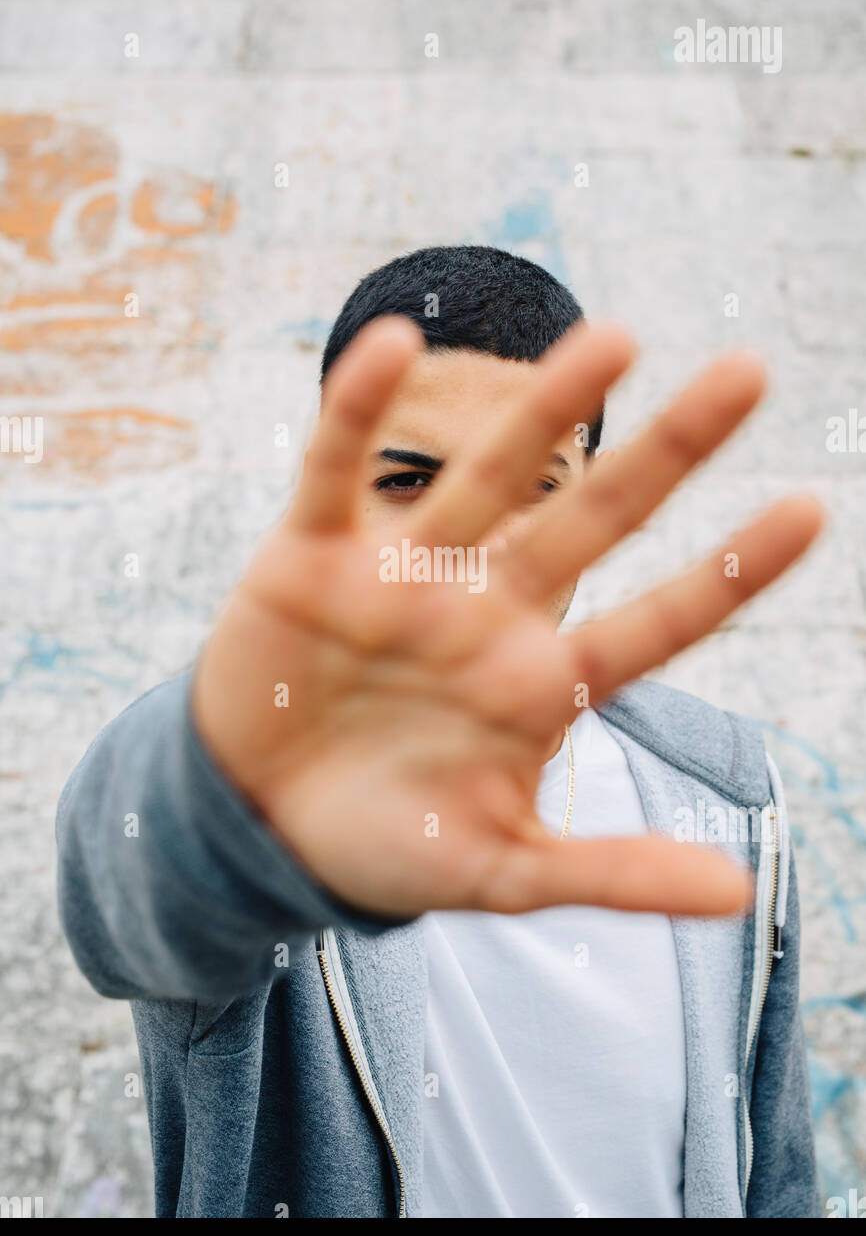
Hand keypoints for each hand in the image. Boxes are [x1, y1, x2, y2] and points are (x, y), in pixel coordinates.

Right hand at [191, 317, 821, 918]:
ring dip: (546, 410)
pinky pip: (334, 469)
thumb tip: (737, 895)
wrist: (258, 822)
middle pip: (594, 521)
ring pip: (487, 477)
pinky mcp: (314, 556)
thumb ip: (609, 875)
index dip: (729, 572)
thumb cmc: (387, 844)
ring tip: (612, 341)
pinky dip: (355, 410)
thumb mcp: (500, 870)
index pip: (657, 622)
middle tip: (748, 373)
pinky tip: (391, 344)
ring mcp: (405, 576)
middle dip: (667, 453)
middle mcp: (488, 611)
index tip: (812, 510)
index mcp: (539, 684)